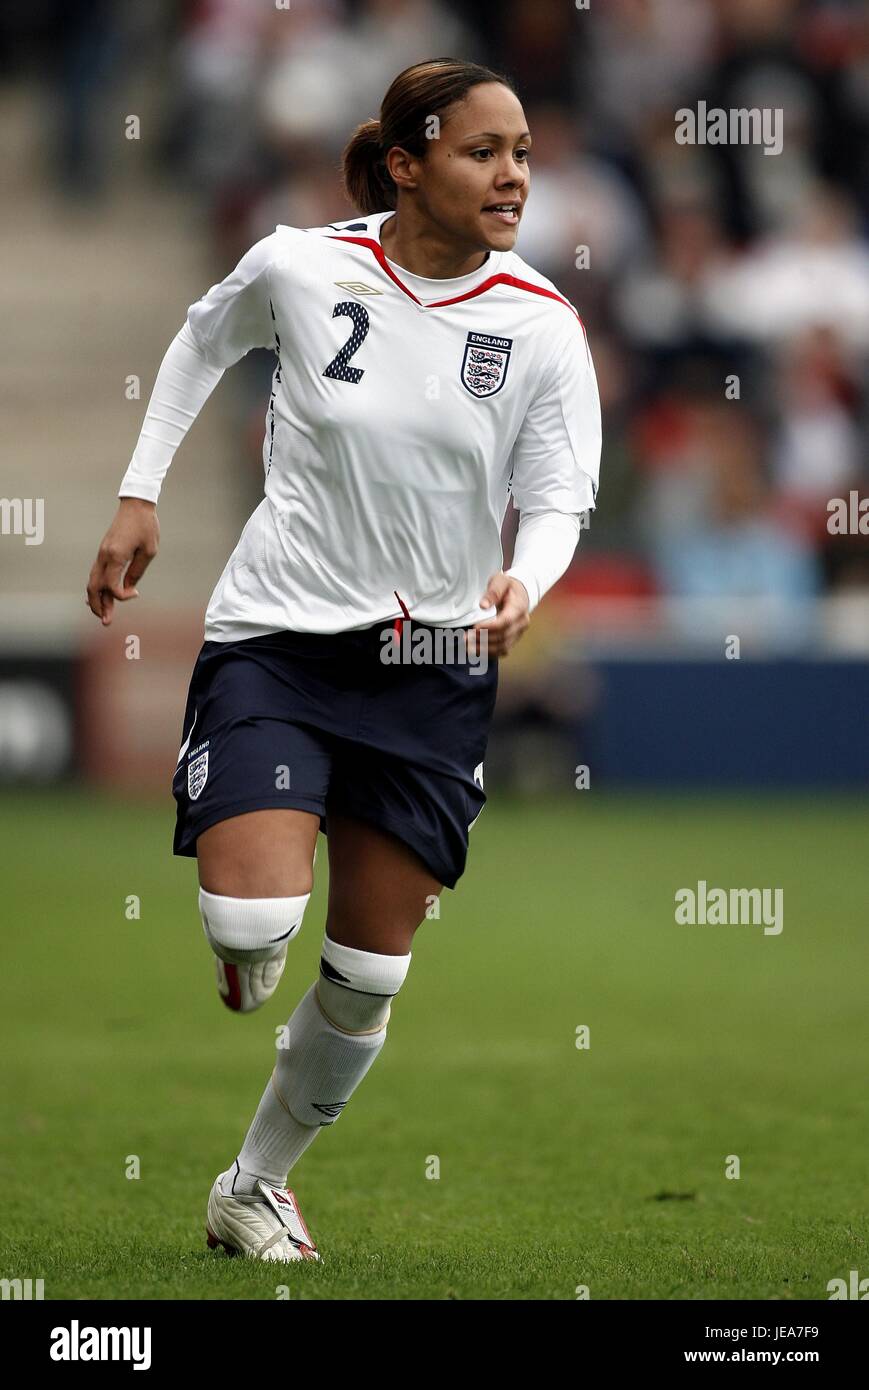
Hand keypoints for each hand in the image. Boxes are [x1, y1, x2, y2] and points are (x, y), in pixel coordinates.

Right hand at [86, 497, 159, 625]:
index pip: (111, 586)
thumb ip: (137, 572)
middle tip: (106, 622)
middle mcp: (104, 556)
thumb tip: (128, 589)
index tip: (135, 594)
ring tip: (102, 615)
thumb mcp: (148, 551)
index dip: (122, 596)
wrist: (136, 505)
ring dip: (96, 599)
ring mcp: (101, 554)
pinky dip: (97, 588)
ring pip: (92, 581)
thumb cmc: (146, 526)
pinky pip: (96, 574)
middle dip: (99, 606)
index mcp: (115, 556)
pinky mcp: (104, 552)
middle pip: (94, 587)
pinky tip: (99, 597)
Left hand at [466, 571, 529, 658]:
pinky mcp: (513, 639)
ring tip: (467, 646)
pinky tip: (475, 651)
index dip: (489, 627)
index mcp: (519, 607)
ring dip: (484, 649)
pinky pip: (502, 651)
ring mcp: (518, 633)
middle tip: (465, 637)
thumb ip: (493, 592)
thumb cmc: (508, 586)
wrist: (520, 593)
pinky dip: (489, 653)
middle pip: (503, 636)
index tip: (474, 627)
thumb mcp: (501, 581)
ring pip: (503, 647)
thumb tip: (483, 605)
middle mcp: (522, 623)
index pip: (505, 621)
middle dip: (483, 639)